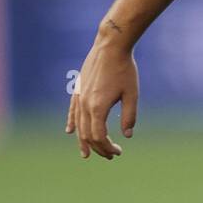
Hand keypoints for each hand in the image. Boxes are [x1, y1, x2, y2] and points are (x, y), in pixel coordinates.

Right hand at [65, 38, 138, 159]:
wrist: (111, 46)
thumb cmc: (125, 69)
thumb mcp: (132, 94)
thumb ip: (129, 116)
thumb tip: (127, 136)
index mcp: (98, 107)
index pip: (99, 137)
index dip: (107, 148)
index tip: (118, 152)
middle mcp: (85, 104)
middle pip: (87, 135)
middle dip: (98, 148)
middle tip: (110, 155)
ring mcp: (79, 97)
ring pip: (78, 126)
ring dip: (84, 141)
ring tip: (88, 154)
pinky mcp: (78, 90)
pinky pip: (72, 111)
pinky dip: (72, 123)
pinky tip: (70, 131)